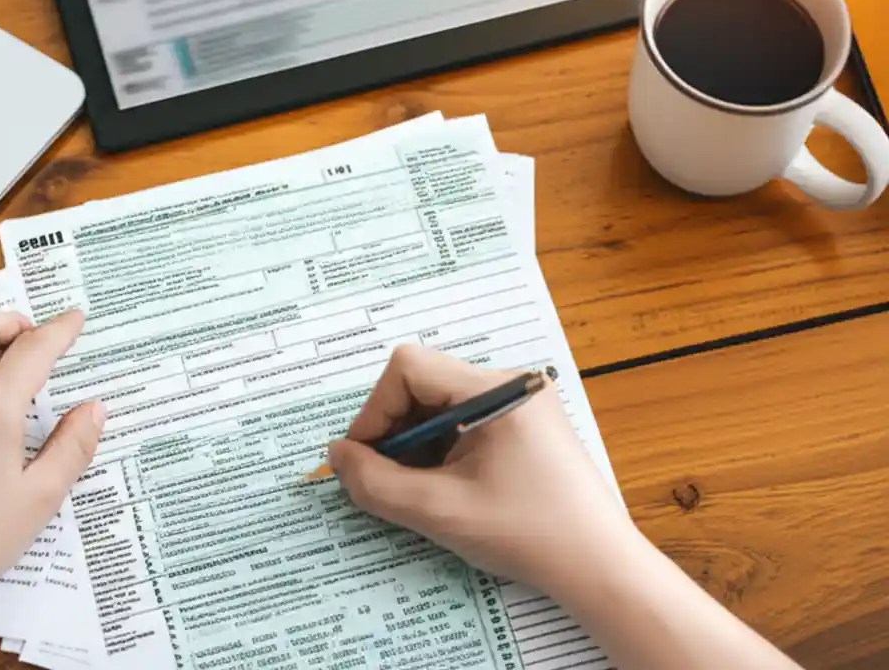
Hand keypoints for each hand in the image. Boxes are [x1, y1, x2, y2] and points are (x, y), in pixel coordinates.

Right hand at [327, 346, 638, 592]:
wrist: (599, 567)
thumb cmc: (528, 534)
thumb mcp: (439, 511)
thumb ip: (376, 482)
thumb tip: (336, 456)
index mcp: (495, 389)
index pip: (409, 368)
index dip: (375, 410)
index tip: (363, 458)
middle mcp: (510, 383)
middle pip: (423, 383)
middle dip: (394, 430)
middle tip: (384, 478)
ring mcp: (521, 404)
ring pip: (441, 404)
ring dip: (416, 443)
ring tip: (417, 489)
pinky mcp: (526, 427)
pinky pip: (465, 421)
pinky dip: (441, 450)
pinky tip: (444, 488)